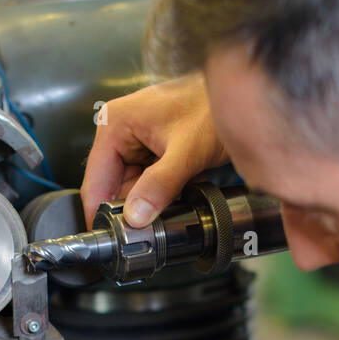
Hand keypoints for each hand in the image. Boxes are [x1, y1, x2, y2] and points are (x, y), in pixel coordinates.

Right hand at [81, 74, 229, 227]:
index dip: (102, 213)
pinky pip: (152, 182)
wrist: (243, 99)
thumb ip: (160, 185)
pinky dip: (168, 190)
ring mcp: (139, 141)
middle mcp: (122, 132)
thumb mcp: (187, 151)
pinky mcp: (156, 150)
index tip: (113, 240)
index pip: (95, 181)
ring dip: (156, 199)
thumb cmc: (214, 107)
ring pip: (137, 188)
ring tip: (181, 191)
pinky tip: (186, 184)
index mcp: (115, 124)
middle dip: (137, 207)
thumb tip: (135, 215)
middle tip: (159, 220)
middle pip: (116, 188)